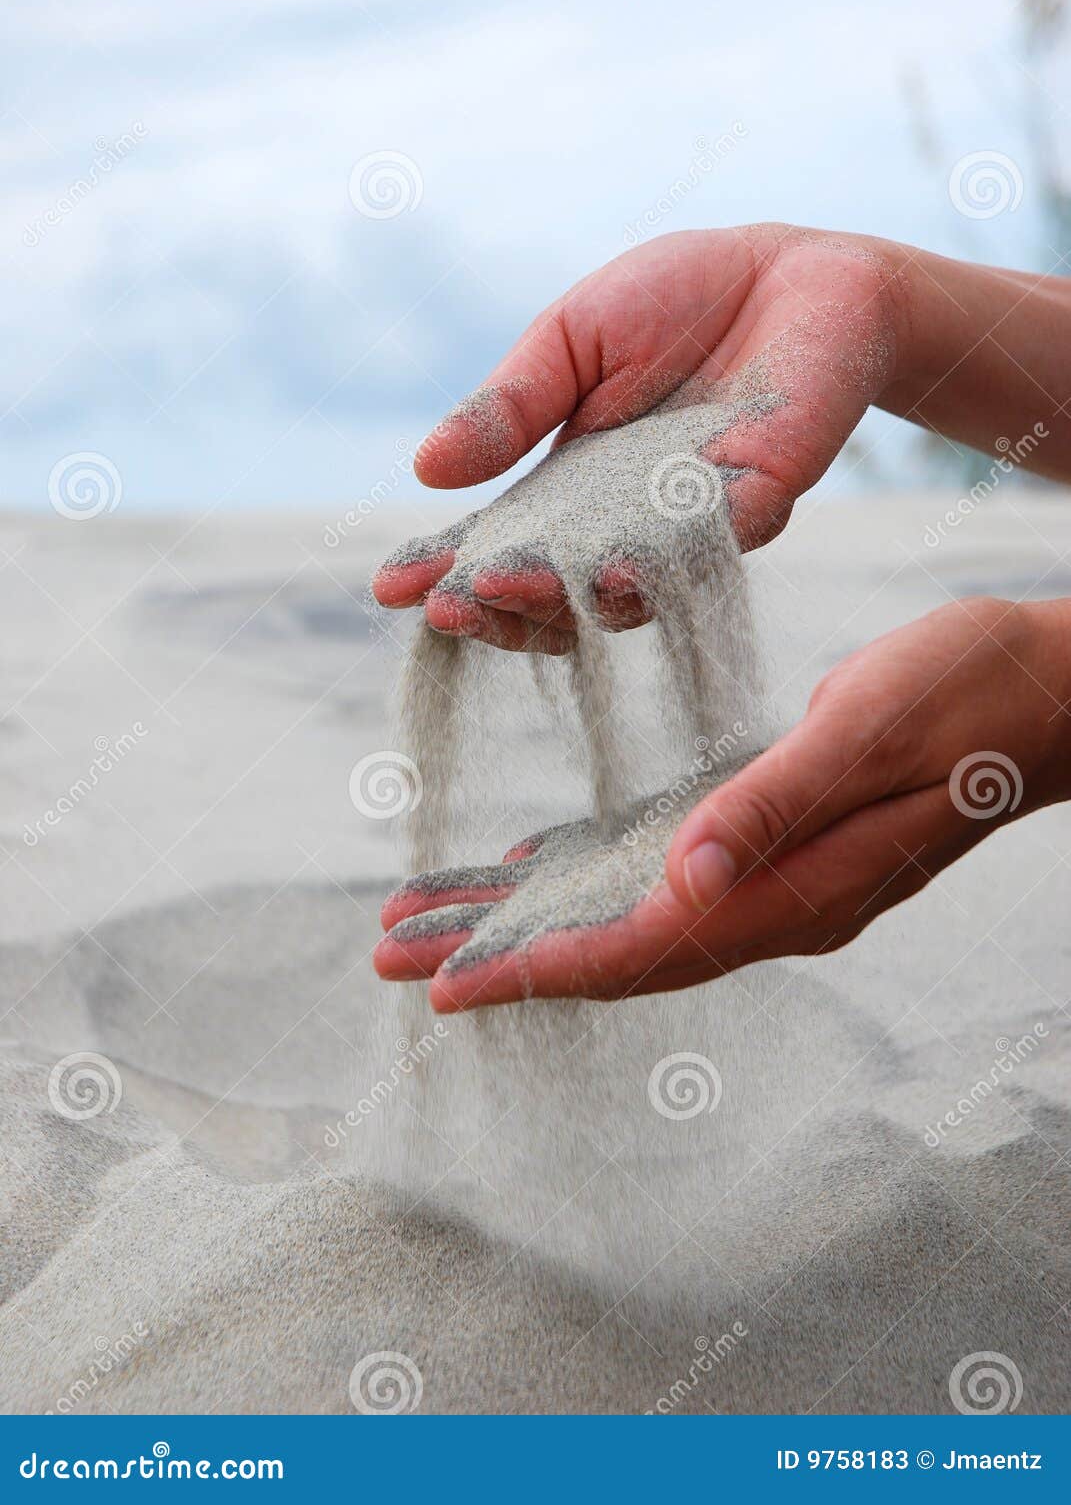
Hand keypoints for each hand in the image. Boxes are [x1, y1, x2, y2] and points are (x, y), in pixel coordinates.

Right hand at [373, 224, 902, 646]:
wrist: (797, 270)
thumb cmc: (678, 299)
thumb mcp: (573, 337)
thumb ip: (513, 403)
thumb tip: (426, 470)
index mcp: (571, 486)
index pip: (499, 544)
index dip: (446, 568)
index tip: (391, 585)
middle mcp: (625, 524)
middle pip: (551, 592)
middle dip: (494, 604)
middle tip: (444, 607)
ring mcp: (689, 526)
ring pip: (620, 594)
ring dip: (559, 598)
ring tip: (503, 587)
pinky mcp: (757, 506)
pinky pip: (705, 552)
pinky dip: (658, 566)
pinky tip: (609, 571)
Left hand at [375, 597, 1070, 1007]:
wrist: (1044, 691)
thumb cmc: (964, 696)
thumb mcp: (864, 733)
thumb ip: (772, 808)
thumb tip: (682, 882)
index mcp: (790, 888)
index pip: (639, 948)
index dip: (541, 969)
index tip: (447, 990)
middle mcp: (770, 898)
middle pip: (610, 946)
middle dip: (503, 955)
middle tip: (396, 961)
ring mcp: (770, 870)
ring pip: (620, 911)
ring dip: (526, 915)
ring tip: (430, 919)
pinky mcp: (768, 830)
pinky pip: (653, 868)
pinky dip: (582, 870)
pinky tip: (529, 863)